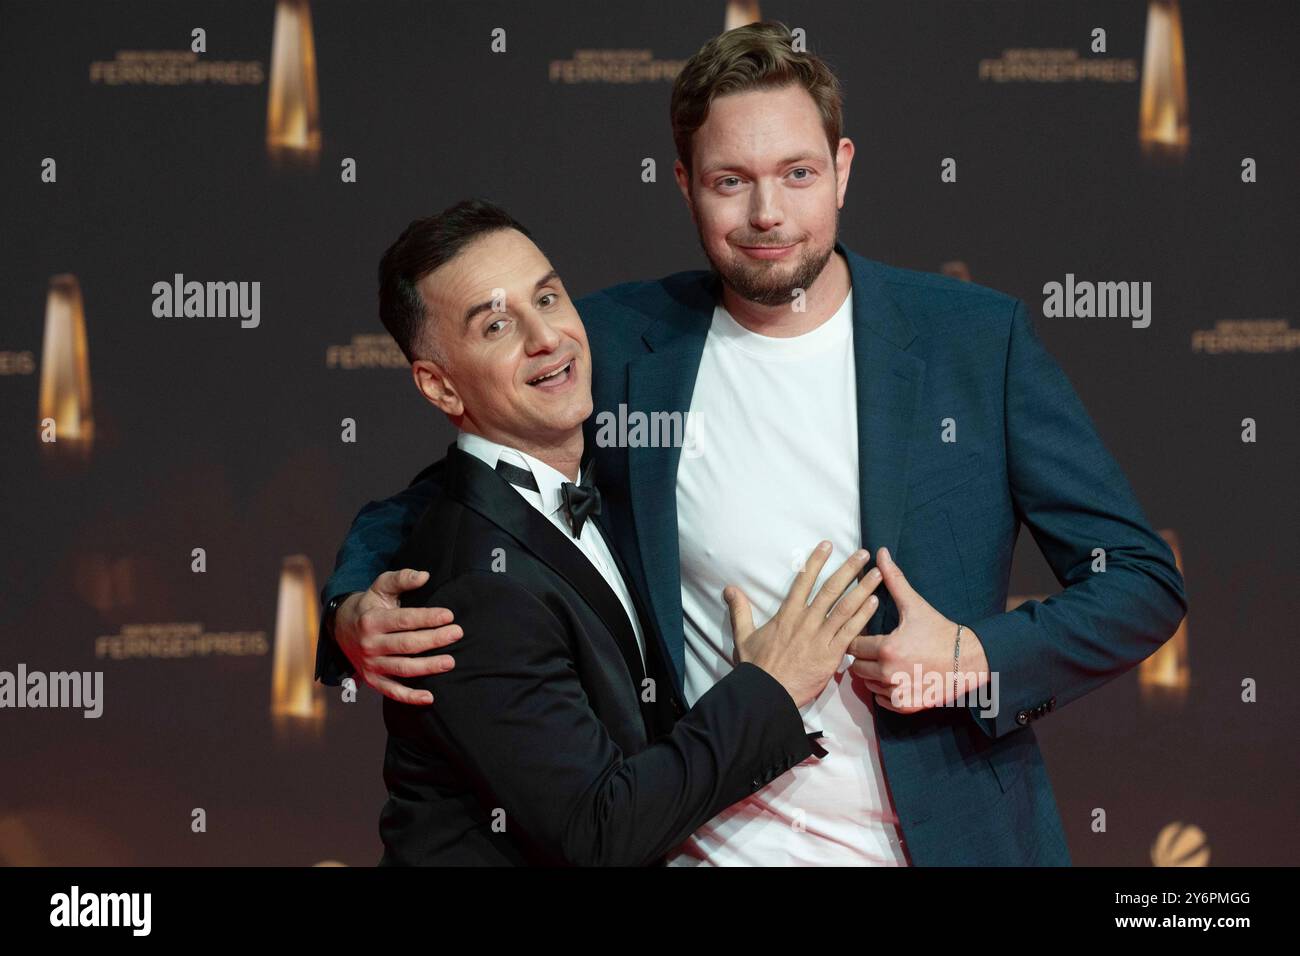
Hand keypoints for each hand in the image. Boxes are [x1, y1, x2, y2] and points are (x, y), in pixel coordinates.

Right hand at [333, 568, 462, 704]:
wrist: (341, 629)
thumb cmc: (370, 605)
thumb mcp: (380, 587)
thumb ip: (401, 579)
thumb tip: (424, 576)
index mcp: (372, 621)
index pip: (404, 620)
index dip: (427, 618)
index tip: (449, 615)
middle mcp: (370, 644)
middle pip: (407, 644)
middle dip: (434, 639)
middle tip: (457, 633)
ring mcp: (370, 664)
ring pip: (403, 668)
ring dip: (428, 667)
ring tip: (451, 662)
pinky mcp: (373, 680)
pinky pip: (392, 692)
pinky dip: (410, 697)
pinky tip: (429, 697)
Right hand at [725, 541, 880, 708]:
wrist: (768, 695)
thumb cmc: (756, 668)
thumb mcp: (743, 637)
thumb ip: (740, 611)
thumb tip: (729, 588)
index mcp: (787, 615)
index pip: (803, 581)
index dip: (815, 561)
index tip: (827, 545)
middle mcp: (806, 622)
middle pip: (830, 590)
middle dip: (848, 569)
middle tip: (863, 553)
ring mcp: (820, 638)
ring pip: (845, 608)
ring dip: (862, 589)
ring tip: (877, 574)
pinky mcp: (831, 655)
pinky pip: (850, 631)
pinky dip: (863, 616)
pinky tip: (875, 602)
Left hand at [848, 547, 988, 712]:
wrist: (969, 660)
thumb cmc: (939, 631)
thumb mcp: (915, 605)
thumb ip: (893, 580)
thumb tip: (880, 552)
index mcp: (887, 648)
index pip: (853, 645)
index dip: (858, 639)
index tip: (868, 636)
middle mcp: (889, 674)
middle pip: (856, 667)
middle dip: (863, 658)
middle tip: (876, 649)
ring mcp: (898, 692)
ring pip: (868, 685)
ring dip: (873, 675)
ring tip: (888, 662)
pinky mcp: (906, 705)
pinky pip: (881, 700)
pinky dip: (885, 691)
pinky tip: (897, 677)